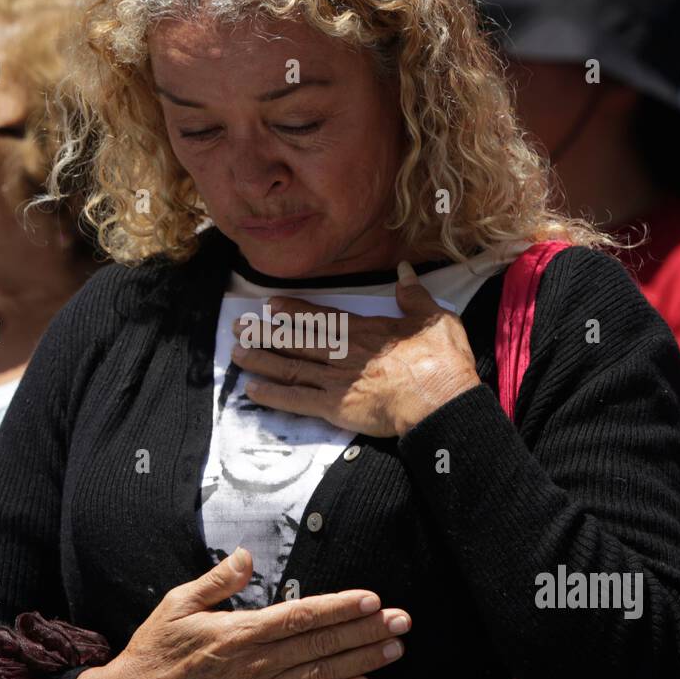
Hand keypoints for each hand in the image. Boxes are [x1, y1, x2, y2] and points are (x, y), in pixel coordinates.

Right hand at [70, 548, 411, 678]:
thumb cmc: (156, 651)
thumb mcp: (178, 603)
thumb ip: (217, 580)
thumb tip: (246, 556)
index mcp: (240, 633)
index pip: (301, 617)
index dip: (340, 608)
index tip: (371, 599)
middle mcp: (257, 665)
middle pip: (322, 646)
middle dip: (365, 632)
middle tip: (401, 620)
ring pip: (322, 675)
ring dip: (361, 661)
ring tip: (394, 649)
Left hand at [234, 263, 481, 437]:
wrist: (441, 400)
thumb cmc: (442, 360)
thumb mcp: (433, 317)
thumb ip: (412, 294)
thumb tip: (404, 270)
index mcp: (363, 330)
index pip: (320, 317)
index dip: (292, 311)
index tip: (269, 306)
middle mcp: (342, 351)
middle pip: (296, 340)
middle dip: (265, 333)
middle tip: (239, 327)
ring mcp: (336, 380)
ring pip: (290, 366)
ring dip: (261, 359)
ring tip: (237, 353)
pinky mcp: (335, 408)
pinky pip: (296, 400)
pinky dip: (272, 395)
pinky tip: (251, 390)